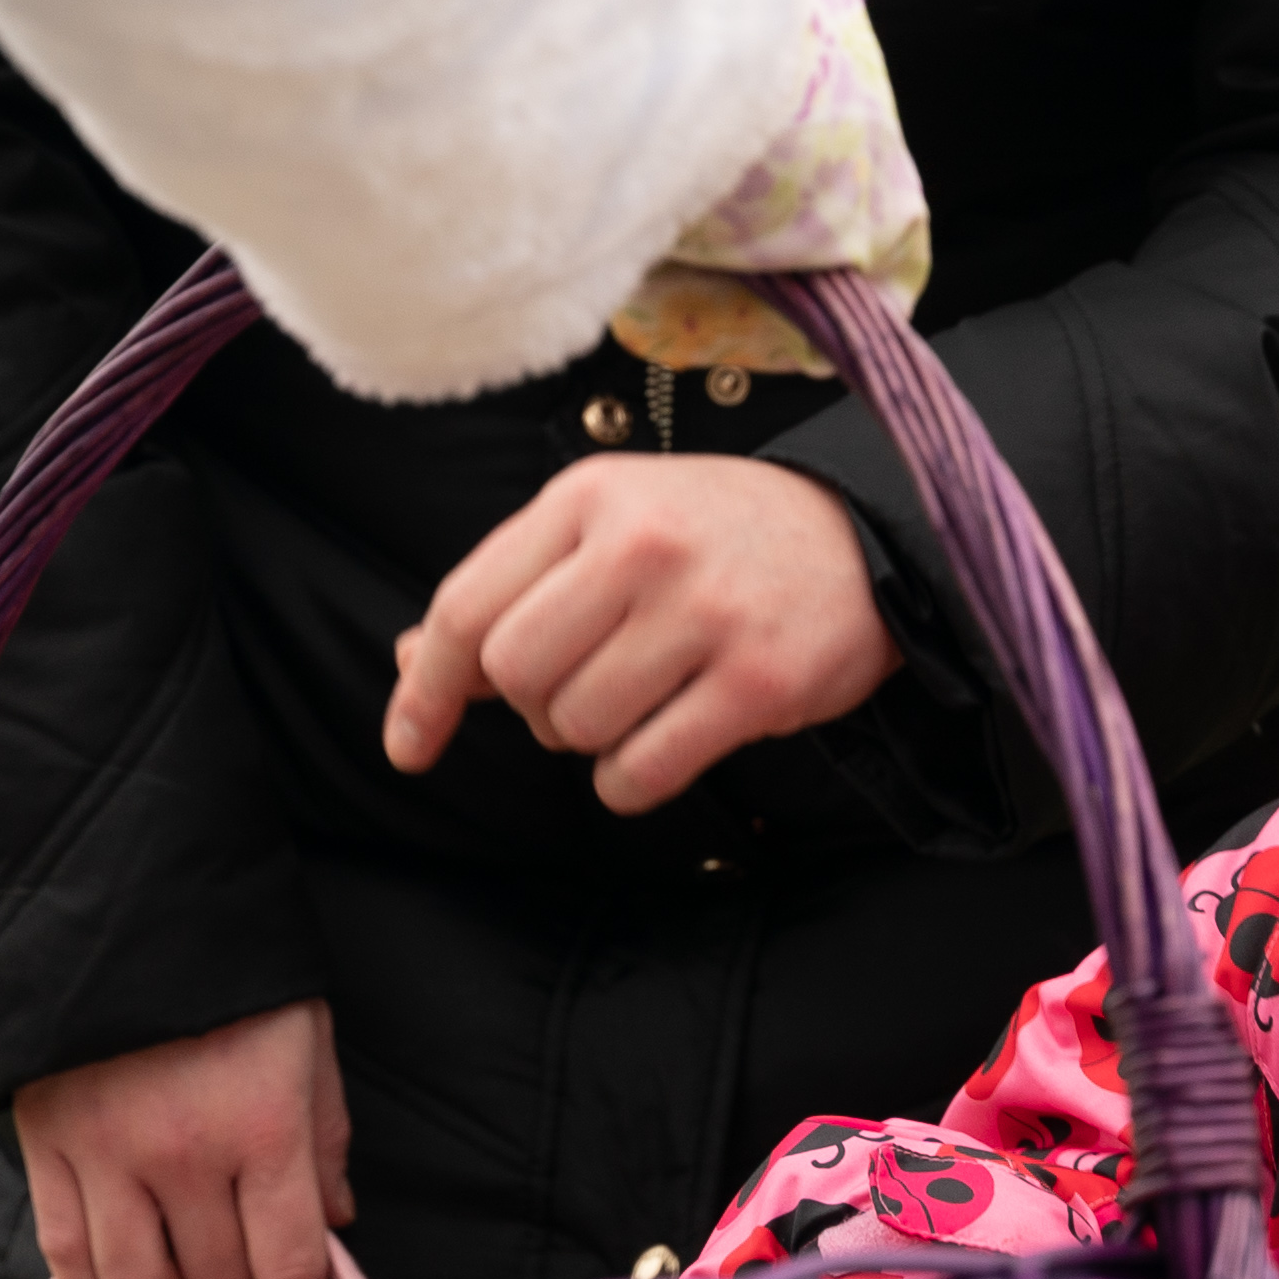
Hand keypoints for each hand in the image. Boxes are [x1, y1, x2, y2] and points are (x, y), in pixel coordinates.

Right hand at [8, 1002, 354, 1278]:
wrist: (124, 900)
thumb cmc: (234, 972)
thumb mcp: (306, 1040)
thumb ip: (325, 1140)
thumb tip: (333, 1226)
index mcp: (264, 1125)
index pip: (288, 1268)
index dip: (296, 1270)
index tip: (290, 1245)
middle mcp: (185, 1154)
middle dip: (234, 1264)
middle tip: (233, 1222)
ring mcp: (107, 1155)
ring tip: (176, 1240)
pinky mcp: (47, 1147)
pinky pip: (65, 1258)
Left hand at [381, 456, 900, 814]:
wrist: (869, 538)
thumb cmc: (716, 538)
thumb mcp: (609, 526)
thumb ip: (513, 587)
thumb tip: (410, 661)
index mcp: (588, 498)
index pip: (465, 608)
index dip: (424, 689)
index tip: (409, 744)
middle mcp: (640, 546)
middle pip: (513, 676)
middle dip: (530, 708)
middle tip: (581, 690)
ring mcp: (703, 614)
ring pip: (574, 727)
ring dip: (589, 740)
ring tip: (639, 702)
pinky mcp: (757, 681)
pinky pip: (641, 769)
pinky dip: (630, 780)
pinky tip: (660, 746)